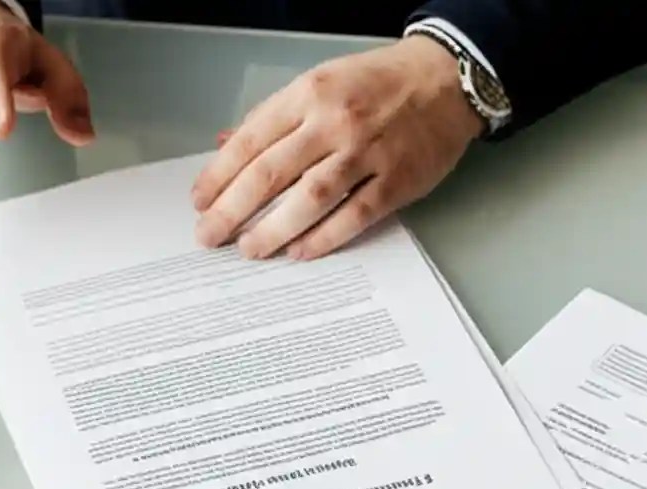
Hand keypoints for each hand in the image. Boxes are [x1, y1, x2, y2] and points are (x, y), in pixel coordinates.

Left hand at [190, 36, 483, 259]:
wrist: (446, 78)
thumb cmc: (378, 82)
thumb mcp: (319, 82)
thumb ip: (273, 116)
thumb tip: (226, 144)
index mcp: (309, 94)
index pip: (251, 141)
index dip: (219, 176)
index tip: (200, 201)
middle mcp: (335, 122)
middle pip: (270, 174)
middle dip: (232, 210)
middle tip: (210, 236)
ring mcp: (368, 153)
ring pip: (309, 199)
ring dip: (273, 229)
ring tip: (250, 249)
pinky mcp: (398, 180)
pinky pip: (354, 215)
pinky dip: (324, 237)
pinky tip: (300, 252)